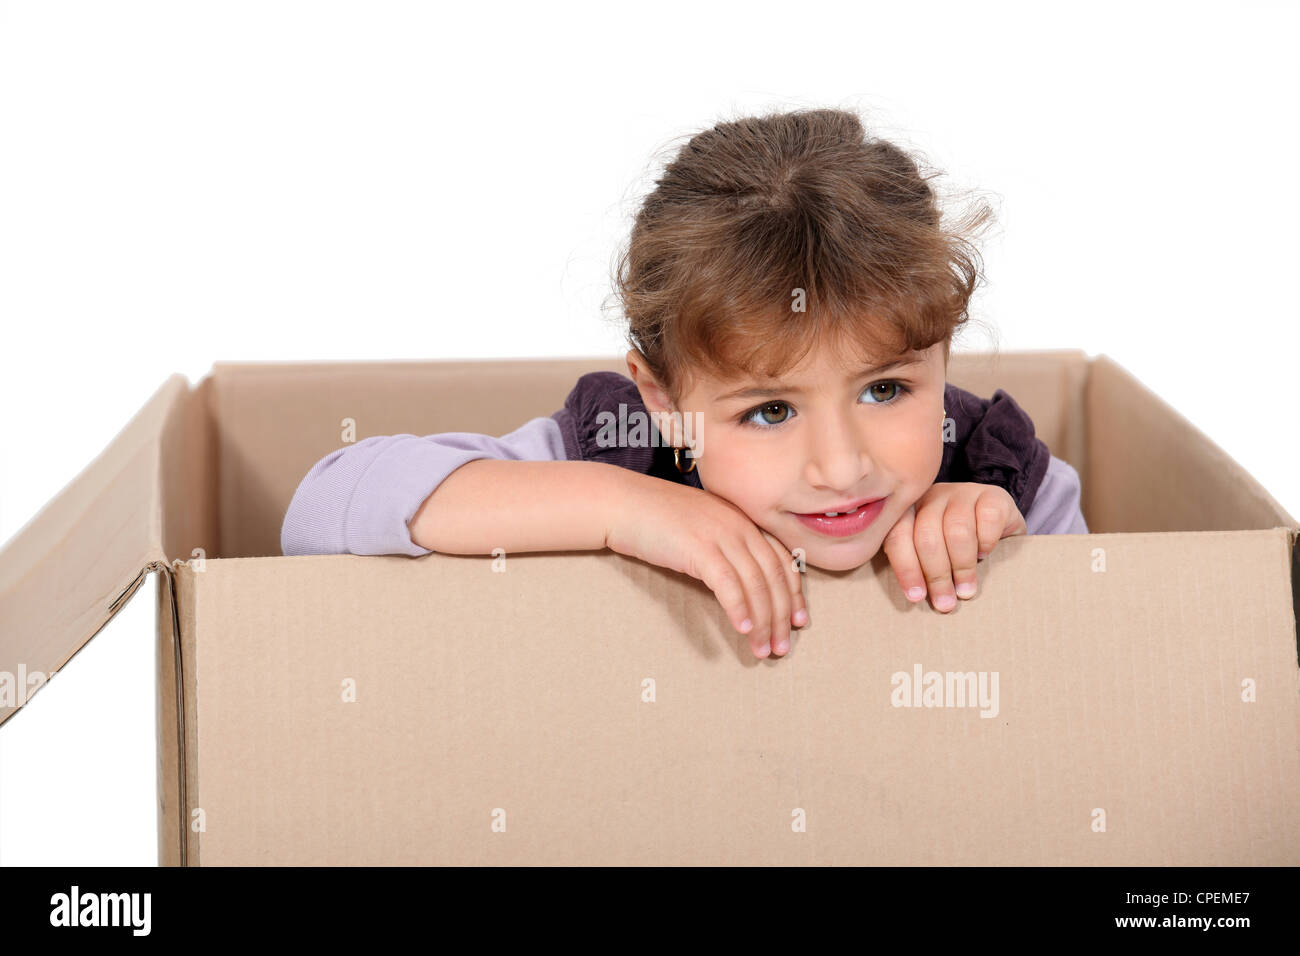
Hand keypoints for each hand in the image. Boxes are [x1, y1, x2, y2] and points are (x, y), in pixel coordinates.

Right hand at [603, 474, 808, 658]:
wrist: (621, 502)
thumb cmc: (654, 518)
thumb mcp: (698, 527)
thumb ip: (721, 545)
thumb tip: (734, 580)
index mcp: (741, 519)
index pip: (782, 558)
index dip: (794, 593)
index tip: (800, 620)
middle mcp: (737, 525)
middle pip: (774, 575)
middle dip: (783, 615)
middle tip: (783, 646)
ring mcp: (719, 535)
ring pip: (755, 583)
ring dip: (764, 621)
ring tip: (763, 648)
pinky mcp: (698, 548)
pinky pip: (727, 584)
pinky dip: (739, 609)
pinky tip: (742, 629)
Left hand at [881, 482, 1025, 612]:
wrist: (999, 527)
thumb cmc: (956, 548)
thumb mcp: (931, 554)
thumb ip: (916, 564)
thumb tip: (914, 597)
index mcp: (909, 509)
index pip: (898, 535)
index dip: (906, 568)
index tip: (916, 596)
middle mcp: (933, 496)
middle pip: (927, 536)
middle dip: (936, 575)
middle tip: (945, 603)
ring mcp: (963, 492)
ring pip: (957, 531)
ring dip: (961, 567)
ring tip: (965, 591)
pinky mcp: (994, 495)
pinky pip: (987, 519)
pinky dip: (986, 542)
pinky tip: (985, 554)